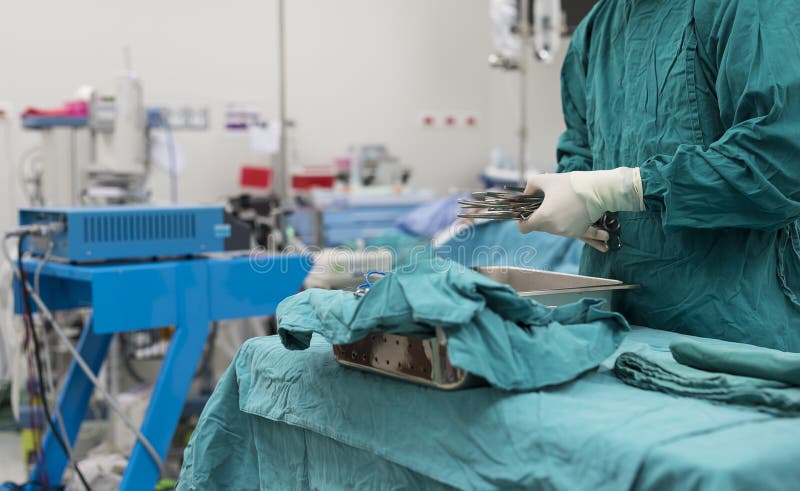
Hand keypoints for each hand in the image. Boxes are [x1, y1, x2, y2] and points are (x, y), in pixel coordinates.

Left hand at [517, 168, 643, 250]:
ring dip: (551, 219)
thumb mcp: (545, 179)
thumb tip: (524, 195)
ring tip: (559, 203)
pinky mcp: (577, 233)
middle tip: (544, 203)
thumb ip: (529, 187)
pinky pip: (565, 230)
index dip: (521, 221)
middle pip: (539, 226)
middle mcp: (554, 228)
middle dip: (538, 216)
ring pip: (551, 228)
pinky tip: (567, 211)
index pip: (524, 228)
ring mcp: (566, 232)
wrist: (599, 190)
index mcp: (543, 217)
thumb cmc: (570, 184)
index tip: (524, 214)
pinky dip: (564, 222)